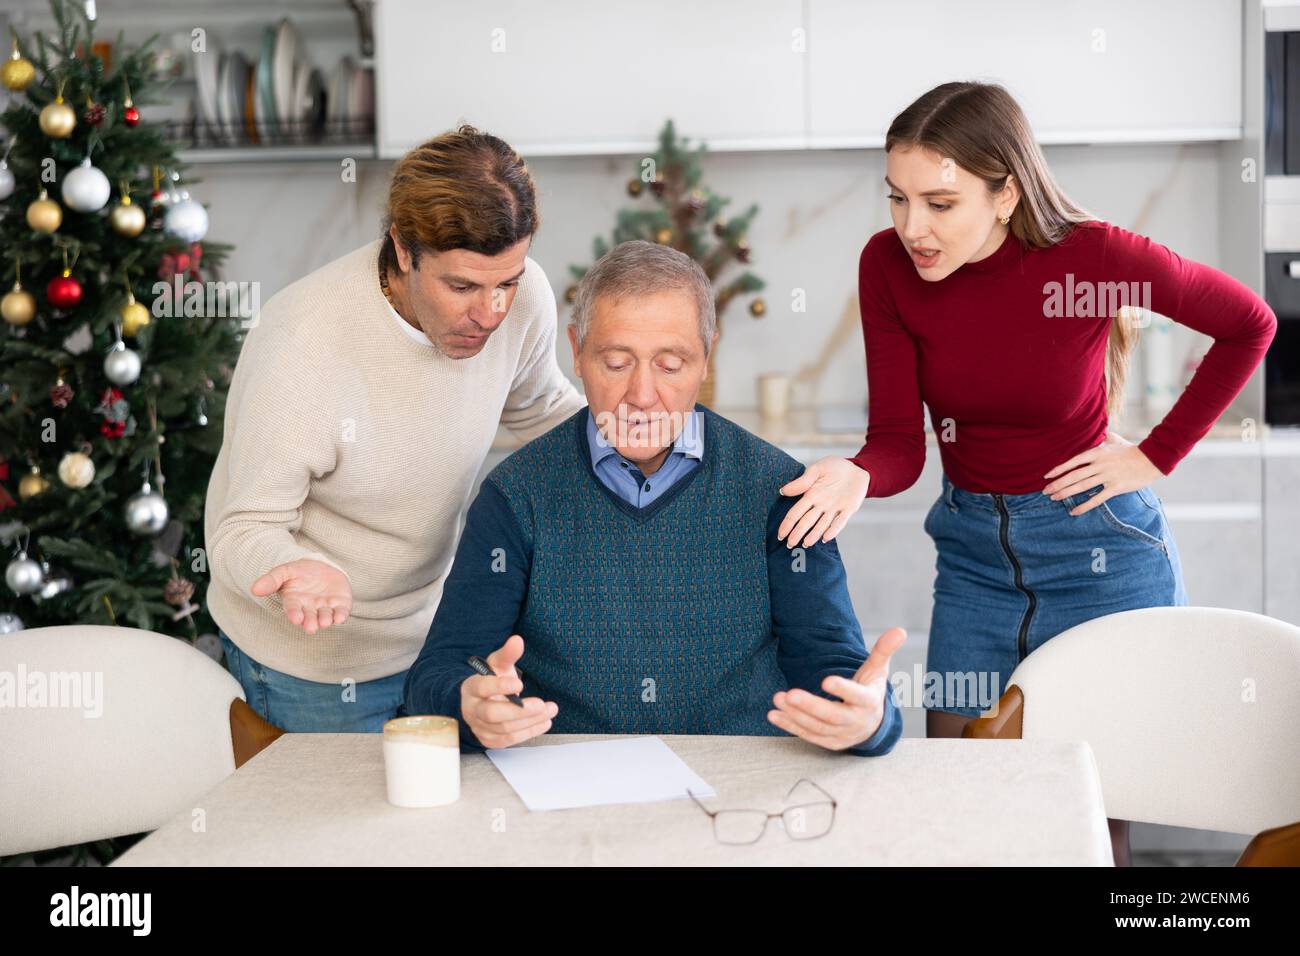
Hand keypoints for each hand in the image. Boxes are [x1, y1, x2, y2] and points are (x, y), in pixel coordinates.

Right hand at [250, 558, 352, 634]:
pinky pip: (341, 612)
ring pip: (325, 617)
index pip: (293, 610)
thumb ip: (271, 580)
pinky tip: (340, 618)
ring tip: (324, 622)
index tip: (296, 619)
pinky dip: (341, 615)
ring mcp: (325, 607)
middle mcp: (310, 608)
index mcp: (295, 602)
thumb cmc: (300, 572)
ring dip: (325, 620)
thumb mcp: (284, 571)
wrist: (321, 566)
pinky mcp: (340, 604)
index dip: (294, 614)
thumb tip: (254, 589)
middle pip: (309, 617)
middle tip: (311, 627)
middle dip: (310, 623)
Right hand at [460, 634, 558, 748]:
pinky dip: (529, 731)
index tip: (520, 683)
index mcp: (471, 688)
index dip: (500, 687)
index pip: (482, 687)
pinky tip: (545, 721)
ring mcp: (479, 727)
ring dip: (530, 721)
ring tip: (550, 709)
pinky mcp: (490, 740)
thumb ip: (508, 654)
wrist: (478, 704)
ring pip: (504, 729)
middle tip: (541, 704)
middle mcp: (472, 709)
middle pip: (492, 714)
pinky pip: (510, 740)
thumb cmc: (490, 682)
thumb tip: (517, 640)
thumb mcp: (497, 665)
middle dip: (519, 711)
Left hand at [768, 627, 905, 750]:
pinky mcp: (829, 742)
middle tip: (790, 694)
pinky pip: (807, 735)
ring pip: (817, 726)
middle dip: (810, 705)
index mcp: (868, 702)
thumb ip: (883, 650)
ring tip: (778, 698)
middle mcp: (855, 721)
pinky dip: (790, 726)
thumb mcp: (877, 671)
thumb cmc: (870, 691)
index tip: (826, 679)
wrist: (872, 724)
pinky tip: (774, 715)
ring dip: (795, 714)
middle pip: (832, 715)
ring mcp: (842, 735)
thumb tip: (899, 630)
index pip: (857, 696)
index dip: (843, 689)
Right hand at [777, 456, 870, 547]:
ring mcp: (834, 509)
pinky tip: (826, 538)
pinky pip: (840, 521)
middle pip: (807, 521)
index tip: (780, 534)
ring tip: (806, 544)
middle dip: (798, 533)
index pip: (796, 512)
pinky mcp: (848, 509)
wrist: (855, 468)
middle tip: (790, 544)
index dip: (788, 523)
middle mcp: (821, 505)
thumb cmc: (834, 467)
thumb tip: (783, 491)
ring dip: (814, 534)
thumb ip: (802, 482)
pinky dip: (834, 529)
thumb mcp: (816, 470)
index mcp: (811, 495)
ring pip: (822, 524)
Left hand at [1042, 432, 1162, 515]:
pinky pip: (1096, 499)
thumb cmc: (1131, 449)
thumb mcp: (1115, 440)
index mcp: (1097, 453)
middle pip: (1074, 475)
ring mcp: (1107, 476)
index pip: (1073, 461)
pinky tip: (1073, 511)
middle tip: (1045, 491)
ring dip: (1066, 493)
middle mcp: (1100, 464)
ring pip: (1082, 487)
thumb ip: (1102, 437)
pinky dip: (1084, 506)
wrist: (1152, 459)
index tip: (1047, 475)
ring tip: (1054, 499)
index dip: (1059, 469)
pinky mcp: (1116, 488)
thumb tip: (1096, 432)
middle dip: (1058, 484)